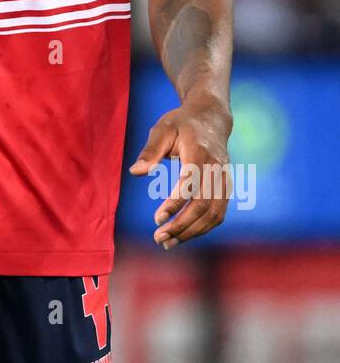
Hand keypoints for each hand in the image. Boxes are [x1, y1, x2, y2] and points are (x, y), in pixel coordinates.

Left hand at [129, 91, 232, 248]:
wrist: (212, 119)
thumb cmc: (182, 124)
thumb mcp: (163, 129)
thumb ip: (150, 151)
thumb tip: (135, 172)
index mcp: (200, 152)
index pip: (190, 184)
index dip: (175, 203)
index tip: (157, 218)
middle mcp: (216, 168)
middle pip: (203, 204)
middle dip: (182, 225)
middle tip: (159, 237)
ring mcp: (224, 179)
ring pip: (213, 213)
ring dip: (192, 232)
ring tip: (168, 242)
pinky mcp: (226, 187)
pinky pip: (219, 213)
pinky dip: (203, 228)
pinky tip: (183, 235)